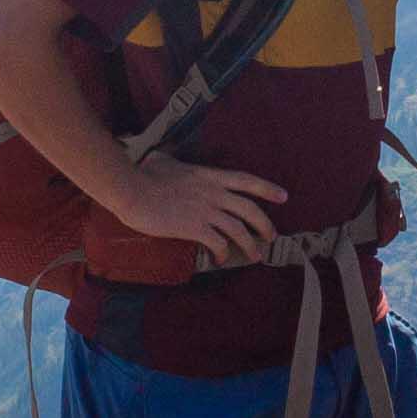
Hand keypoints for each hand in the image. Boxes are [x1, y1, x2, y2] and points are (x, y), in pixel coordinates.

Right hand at [114, 158, 284, 268]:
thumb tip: (163, 158)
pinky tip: (220, 259)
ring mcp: (206, 211)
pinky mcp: (195, 228)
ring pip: (239, 230)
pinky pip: (218, 244)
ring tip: (255, 255)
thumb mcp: (164, 161)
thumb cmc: (144, 175)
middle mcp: (214, 193)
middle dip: (265, 224)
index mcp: (210, 176)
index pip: (246, 180)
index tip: (284, 197)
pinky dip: (223, 254)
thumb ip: (172, 161)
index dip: (268, 189)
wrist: (132, 190)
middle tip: (270, 236)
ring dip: (250, 245)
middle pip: (250, 210)